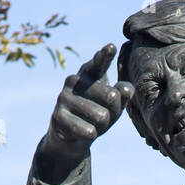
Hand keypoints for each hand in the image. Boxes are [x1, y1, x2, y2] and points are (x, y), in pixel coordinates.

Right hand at [39, 43, 132, 179]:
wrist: (70, 137)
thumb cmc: (96, 115)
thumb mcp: (114, 105)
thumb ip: (122, 96)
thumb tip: (127, 89)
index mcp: (89, 73)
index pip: (99, 63)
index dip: (105, 56)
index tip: (111, 47)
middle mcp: (74, 80)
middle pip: (112, 97)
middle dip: (114, 112)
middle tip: (103, 116)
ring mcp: (63, 96)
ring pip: (101, 116)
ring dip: (102, 126)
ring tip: (91, 123)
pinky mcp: (57, 116)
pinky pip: (89, 131)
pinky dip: (91, 135)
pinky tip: (82, 132)